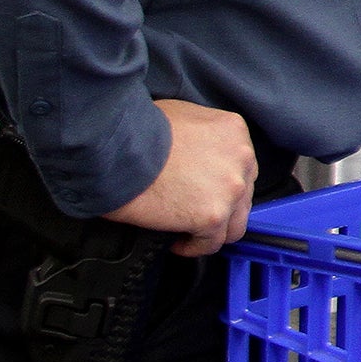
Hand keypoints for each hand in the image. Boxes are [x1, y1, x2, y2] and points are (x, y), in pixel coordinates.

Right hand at [103, 99, 257, 256]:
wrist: (118, 148)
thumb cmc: (140, 130)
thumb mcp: (182, 115)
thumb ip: (202, 137)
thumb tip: (194, 157)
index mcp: (234, 132)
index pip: (241, 167)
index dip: (222, 183)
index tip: (204, 192)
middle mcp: (241, 159)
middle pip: (242, 196)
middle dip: (220, 206)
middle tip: (194, 212)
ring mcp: (231, 189)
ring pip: (233, 224)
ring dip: (212, 230)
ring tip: (188, 232)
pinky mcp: (212, 215)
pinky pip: (211, 243)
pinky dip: (194, 246)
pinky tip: (177, 243)